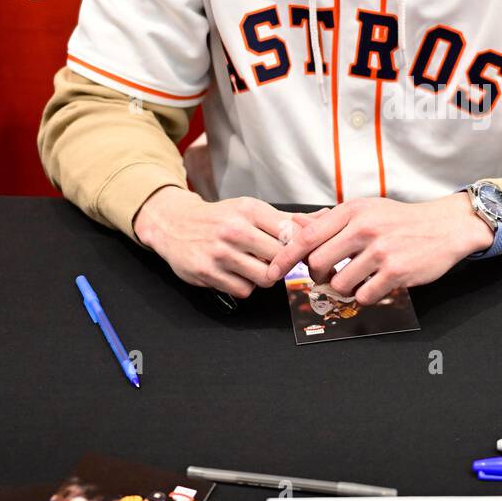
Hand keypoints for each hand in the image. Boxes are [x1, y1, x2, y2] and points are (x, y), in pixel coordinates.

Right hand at [133, 186, 301, 297]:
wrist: (175, 224)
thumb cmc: (221, 218)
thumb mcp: (252, 210)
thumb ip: (289, 219)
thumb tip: (326, 216)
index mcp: (250, 210)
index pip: (293, 234)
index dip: (302, 248)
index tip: (302, 253)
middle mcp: (235, 230)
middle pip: (281, 258)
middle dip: (284, 264)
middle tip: (278, 262)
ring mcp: (220, 252)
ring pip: (264, 278)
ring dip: (265, 277)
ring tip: (255, 267)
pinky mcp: (207, 272)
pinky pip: (243, 290)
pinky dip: (244, 286)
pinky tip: (236, 273)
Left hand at [263, 194, 494, 304]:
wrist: (445, 226)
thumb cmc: (401, 220)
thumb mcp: (366, 209)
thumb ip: (331, 220)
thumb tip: (297, 227)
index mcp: (351, 212)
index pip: (306, 236)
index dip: (285, 257)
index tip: (273, 272)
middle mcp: (364, 229)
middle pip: (318, 264)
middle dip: (318, 276)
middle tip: (330, 275)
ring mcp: (380, 251)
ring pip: (340, 283)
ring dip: (345, 288)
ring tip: (360, 278)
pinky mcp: (396, 271)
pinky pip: (364, 296)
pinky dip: (366, 296)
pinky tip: (377, 284)